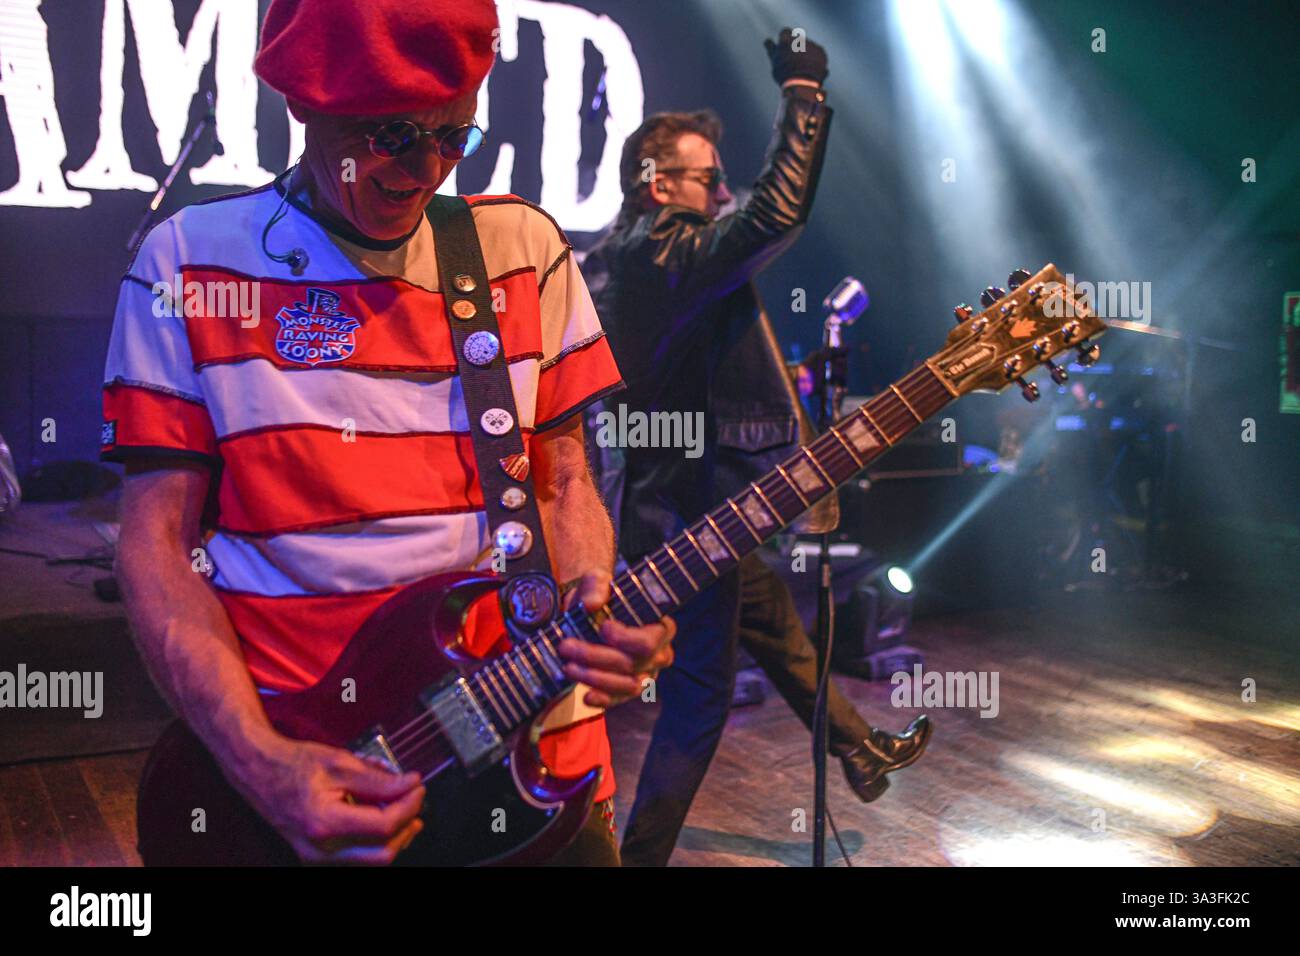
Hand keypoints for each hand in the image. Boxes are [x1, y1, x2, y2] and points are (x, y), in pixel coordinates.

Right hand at [236, 736, 425, 864]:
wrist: (258, 771)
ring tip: (405, 809)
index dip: (408, 805)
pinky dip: (376, 840)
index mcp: (324, 823)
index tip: (418, 785)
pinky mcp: (316, 856)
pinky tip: (383, 818)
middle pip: (383, 853)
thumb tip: (411, 785)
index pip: (384, 825)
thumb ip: (378, 779)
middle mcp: (319, 849)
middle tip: (415, 798)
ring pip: (372, 860)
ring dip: (395, 836)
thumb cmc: (294, 763)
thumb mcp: (340, 763)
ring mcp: (316, 857)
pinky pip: (358, 857)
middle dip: (407, 825)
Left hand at [557, 569, 675, 708]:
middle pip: (633, 665)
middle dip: (597, 657)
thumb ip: (596, 586)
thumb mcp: (598, 581)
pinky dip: (602, 700)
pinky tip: (585, 696)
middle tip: (566, 647)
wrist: (591, 612)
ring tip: (568, 667)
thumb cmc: (602, 595)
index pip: (649, 641)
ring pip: (627, 686)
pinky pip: (619, 700)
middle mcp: (660, 655)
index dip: (626, 639)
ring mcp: (646, 675)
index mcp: (662, 627)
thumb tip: (592, 604)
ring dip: (595, 678)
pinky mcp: (628, 689)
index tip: (603, 627)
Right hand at [764, 27, 827, 86]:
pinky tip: (812, 70)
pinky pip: (818, 53)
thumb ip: (771, 49)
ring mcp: (811, 44)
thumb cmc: (784, 74)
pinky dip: (815, 60)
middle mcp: (798, 39)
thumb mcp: (774, 61)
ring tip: (803, 69)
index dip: (785, 39)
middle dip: (796, 46)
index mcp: (785, 40)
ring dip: (806, 54)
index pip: (785, 32)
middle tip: (794, 60)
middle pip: (797, 38)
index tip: (785, 47)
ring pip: (808, 46)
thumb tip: (767, 40)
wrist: (802, 83)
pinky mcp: (820, 51)